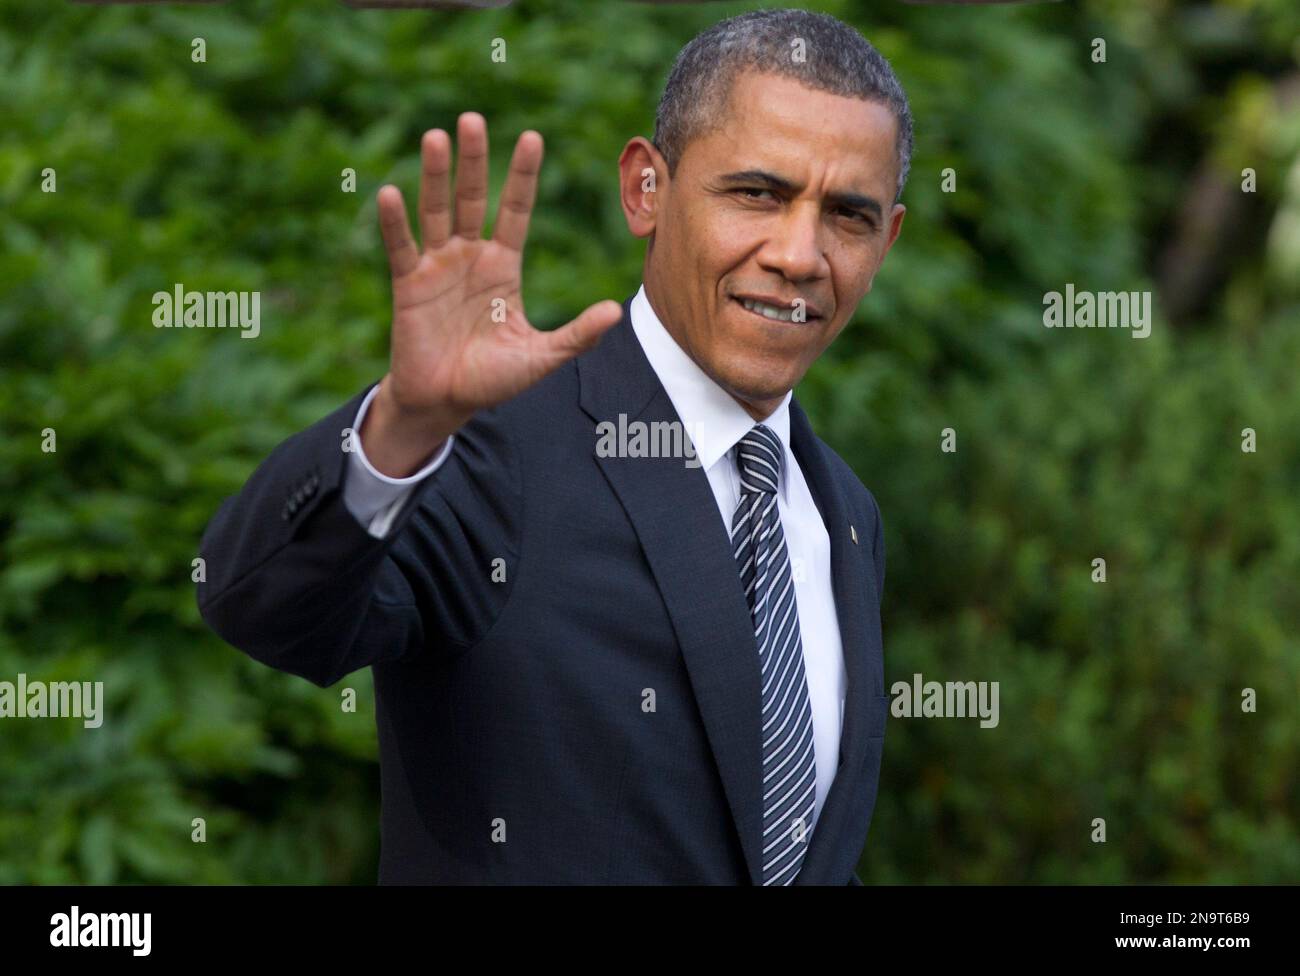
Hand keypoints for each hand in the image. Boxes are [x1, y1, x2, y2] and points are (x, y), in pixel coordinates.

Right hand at [367, 112, 621, 473]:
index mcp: (503, 266)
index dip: (522, 176)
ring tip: (437, 137)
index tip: (532, 137)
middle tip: (473, 119)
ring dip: (435, 176)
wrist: (446, 403)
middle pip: (471, 198)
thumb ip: (576, 334)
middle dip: (473, 161)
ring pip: (436, 211)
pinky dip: (396, 223)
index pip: (515, 210)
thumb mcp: (542, 357)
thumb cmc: (493, 380)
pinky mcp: (409, 285)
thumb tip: (615, 312)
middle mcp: (470, 256)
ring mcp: (437, 267)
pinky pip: (401, 247)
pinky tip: (392, 193)